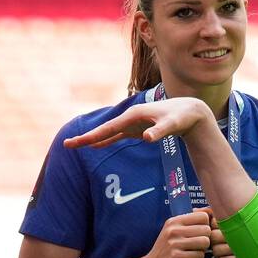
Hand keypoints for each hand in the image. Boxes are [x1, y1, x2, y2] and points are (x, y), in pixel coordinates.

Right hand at [64, 97, 213, 149]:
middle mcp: (129, 118)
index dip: (92, 137)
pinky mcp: (137, 129)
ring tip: (76, 145)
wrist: (190, 112)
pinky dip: (106, 140)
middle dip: (86, 138)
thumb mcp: (172, 125)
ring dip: (93, 139)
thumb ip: (159, 132)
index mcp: (133, 116)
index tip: (77, 143)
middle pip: (103, 130)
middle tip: (67, 144)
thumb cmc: (181, 117)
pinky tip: (96, 145)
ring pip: (108, 132)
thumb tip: (146, 138)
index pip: (108, 129)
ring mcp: (132, 123)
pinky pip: (117, 135)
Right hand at [141, 211, 212, 257]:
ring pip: (205, 242)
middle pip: (206, 229)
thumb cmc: (166, 249)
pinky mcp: (177, 257)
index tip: (201, 234)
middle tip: (197, 246)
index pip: (203, 216)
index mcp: (174, 221)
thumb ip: (190, 221)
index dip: (206, 226)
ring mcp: (174, 243)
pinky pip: (199, 255)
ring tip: (194, 252)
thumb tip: (210, 210)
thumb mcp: (173, 231)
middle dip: (206, 239)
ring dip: (203, 250)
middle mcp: (174, 229)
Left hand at [208, 215, 241, 257]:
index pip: (215, 222)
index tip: (220, 233)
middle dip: (213, 243)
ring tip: (225, 255)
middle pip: (213, 236)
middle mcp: (241, 233)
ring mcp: (244, 247)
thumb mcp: (231, 227)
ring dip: (218, 255)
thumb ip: (214, 217)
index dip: (213, 229)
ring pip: (217, 250)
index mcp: (239, 221)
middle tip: (221, 246)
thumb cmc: (244, 243)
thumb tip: (195, 210)